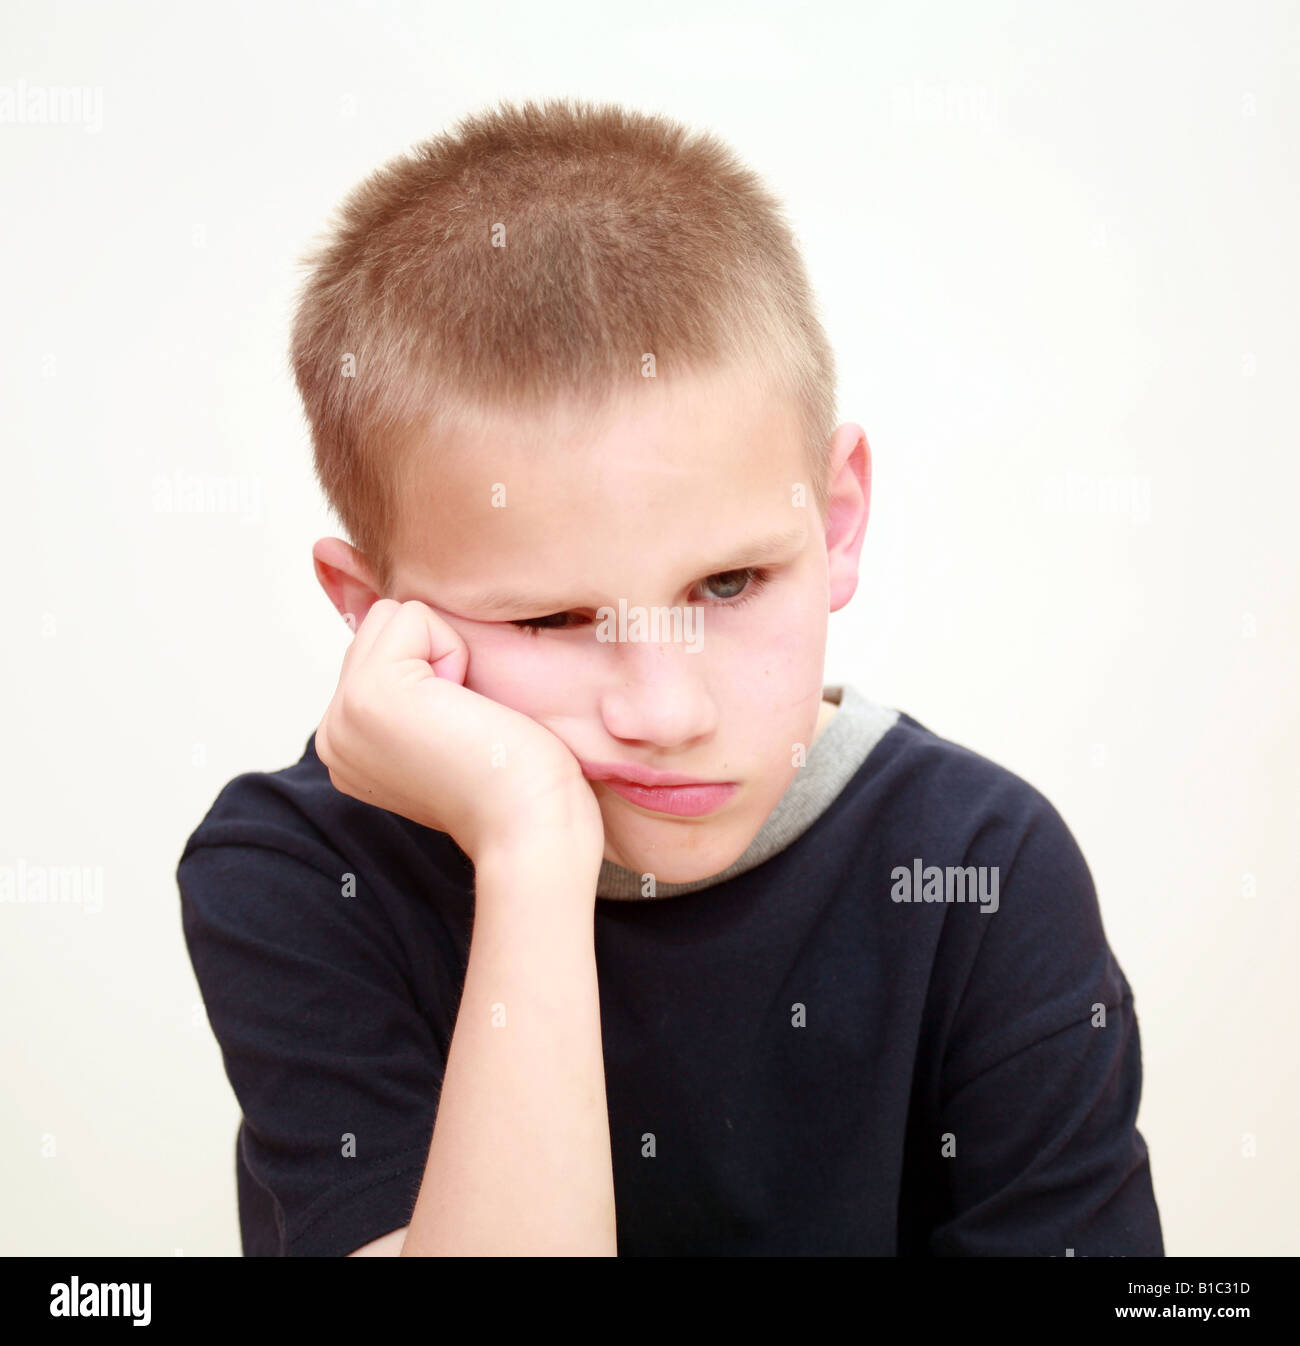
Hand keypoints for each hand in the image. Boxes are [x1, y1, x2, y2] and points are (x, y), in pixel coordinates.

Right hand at [314, 599, 603, 864]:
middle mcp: (334, 732)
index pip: (382, 647)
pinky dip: (454, 650)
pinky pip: (413, 616)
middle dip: (439, 653)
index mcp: (349, 741)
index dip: (438, 666)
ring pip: (396, 616)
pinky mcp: (370, 694)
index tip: (460, 729)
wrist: (532, 825)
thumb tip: (410, 621)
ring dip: (447, 651)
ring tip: (465, 715)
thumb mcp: (449, 721)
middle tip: (466, 722)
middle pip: (384, 624)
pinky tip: (465, 709)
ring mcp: (343, 715)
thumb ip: (417, 681)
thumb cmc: (518, 779)